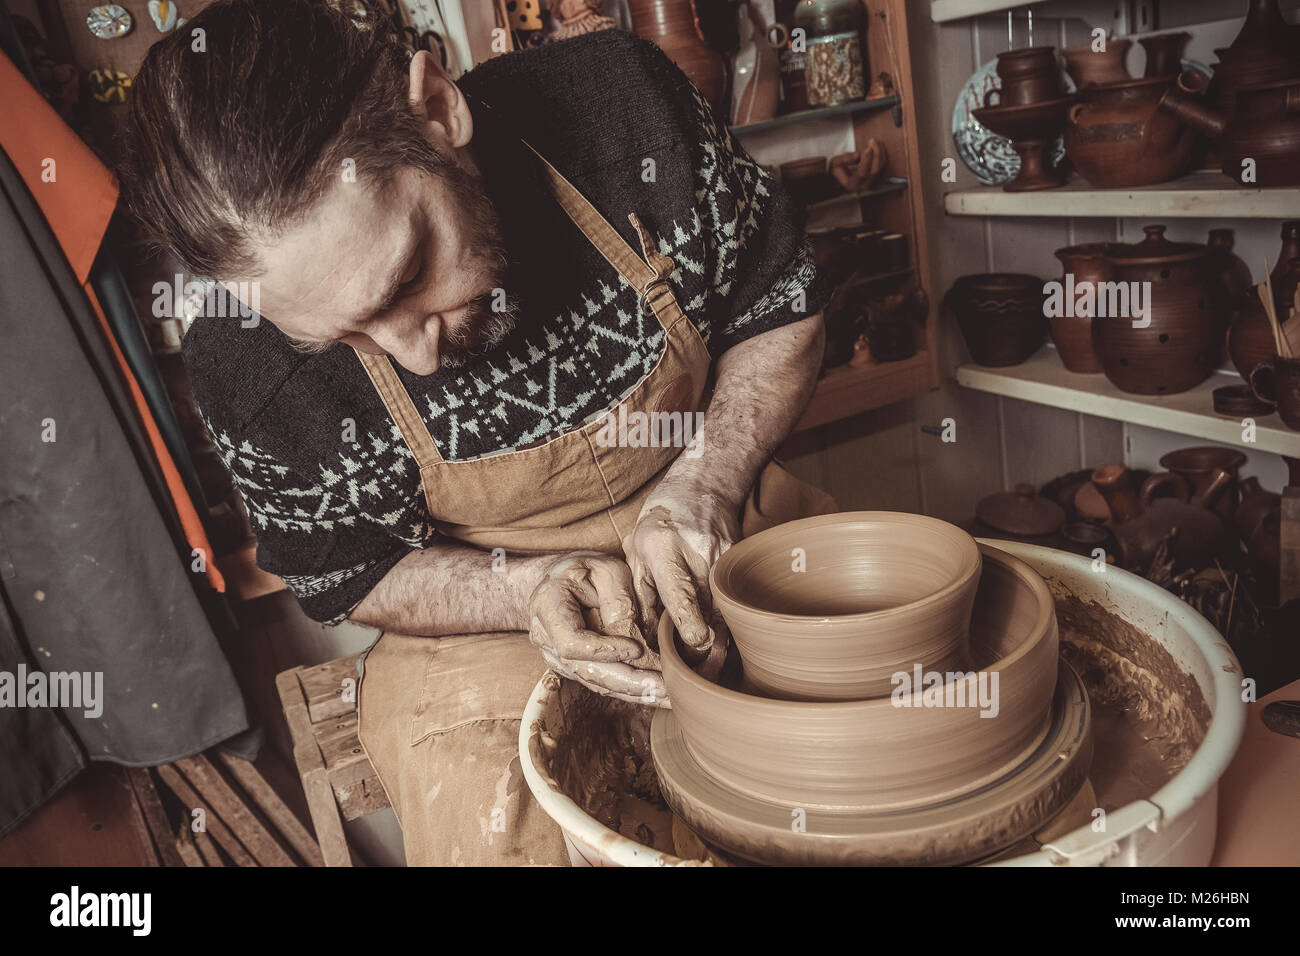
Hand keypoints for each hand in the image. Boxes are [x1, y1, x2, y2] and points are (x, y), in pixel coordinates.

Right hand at [524, 551, 667, 706]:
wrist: (562, 578)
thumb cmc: (586, 569)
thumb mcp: (605, 569)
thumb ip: (618, 600)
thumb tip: (632, 638)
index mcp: (548, 606)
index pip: (571, 642)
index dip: (604, 651)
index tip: (636, 649)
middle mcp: (545, 637)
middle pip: (585, 670)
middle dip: (626, 682)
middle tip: (662, 686)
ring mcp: (555, 656)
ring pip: (594, 681)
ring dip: (631, 691)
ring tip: (665, 694)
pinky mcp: (571, 667)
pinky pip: (599, 682)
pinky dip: (627, 688)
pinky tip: (653, 692)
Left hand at [622, 478, 738, 676]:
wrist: (702, 487)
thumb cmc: (660, 524)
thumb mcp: (637, 555)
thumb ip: (641, 597)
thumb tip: (644, 639)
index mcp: (664, 548)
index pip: (680, 589)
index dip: (688, 618)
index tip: (696, 641)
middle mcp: (699, 553)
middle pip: (709, 609)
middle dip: (704, 647)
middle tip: (695, 676)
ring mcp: (725, 557)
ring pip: (726, 611)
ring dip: (718, 641)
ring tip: (707, 670)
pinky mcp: (740, 564)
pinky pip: (734, 603)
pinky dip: (727, 625)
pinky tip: (719, 644)